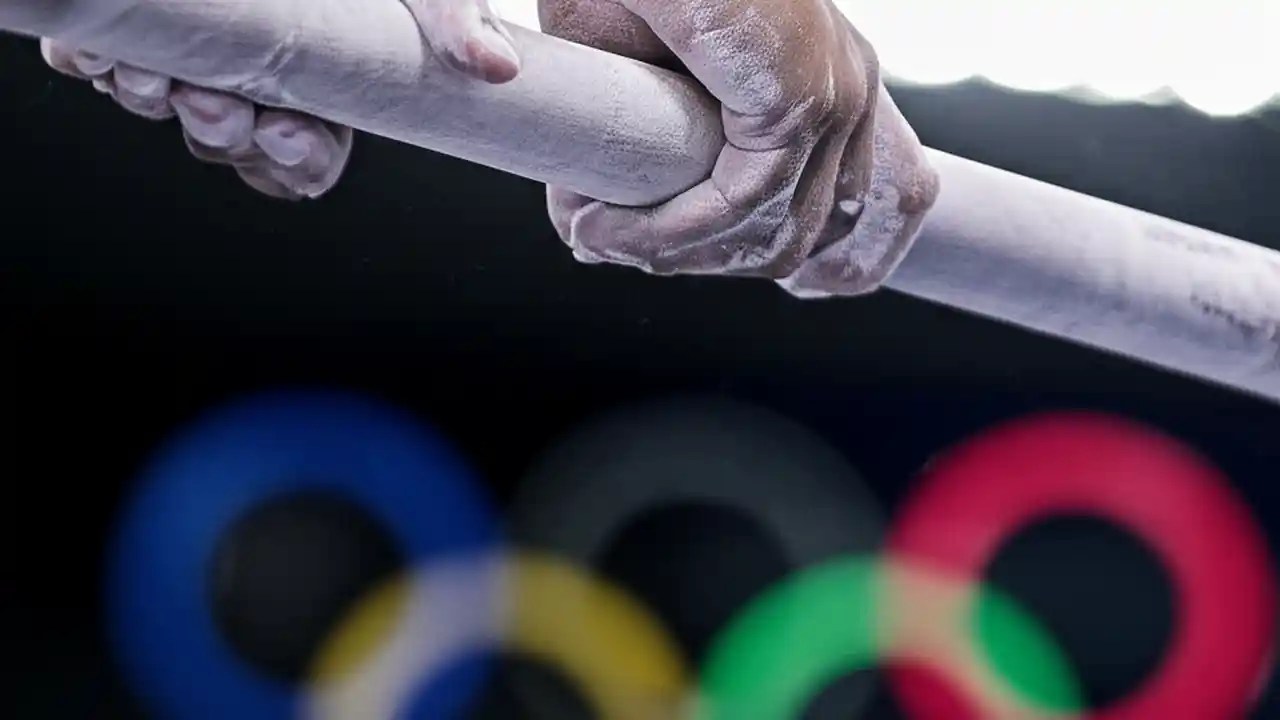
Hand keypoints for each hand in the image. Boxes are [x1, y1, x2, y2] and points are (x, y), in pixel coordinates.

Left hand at [39, 0, 520, 200]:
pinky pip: (99, 61)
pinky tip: (99, 49)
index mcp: (322, 84)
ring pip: (162, 105)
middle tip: (218, 106)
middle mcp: (255, 73)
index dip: (295, 161)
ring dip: (154, 98)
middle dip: (221, 131)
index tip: (289, 136)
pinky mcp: (138, 16)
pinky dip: (92, 62)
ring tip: (158, 75)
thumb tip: (497, 67)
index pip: (306, 156)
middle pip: (229, 140)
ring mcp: (194, 45)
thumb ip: (451, 16)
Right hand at [539, 0, 938, 296]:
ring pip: (775, 233)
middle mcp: (849, 90)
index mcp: (832, 82)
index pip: (856, 201)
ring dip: (679, 253)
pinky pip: (742, 204)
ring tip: (598, 238)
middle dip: (711, 262)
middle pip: (808, 231)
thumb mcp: (647, 88)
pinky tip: (607, 228)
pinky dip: (668, 230)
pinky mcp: (800, 97)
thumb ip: (652, 168)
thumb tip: (595, 240)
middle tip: (616, 246)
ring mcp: (836, 94)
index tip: (723, 272)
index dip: (804, 257)